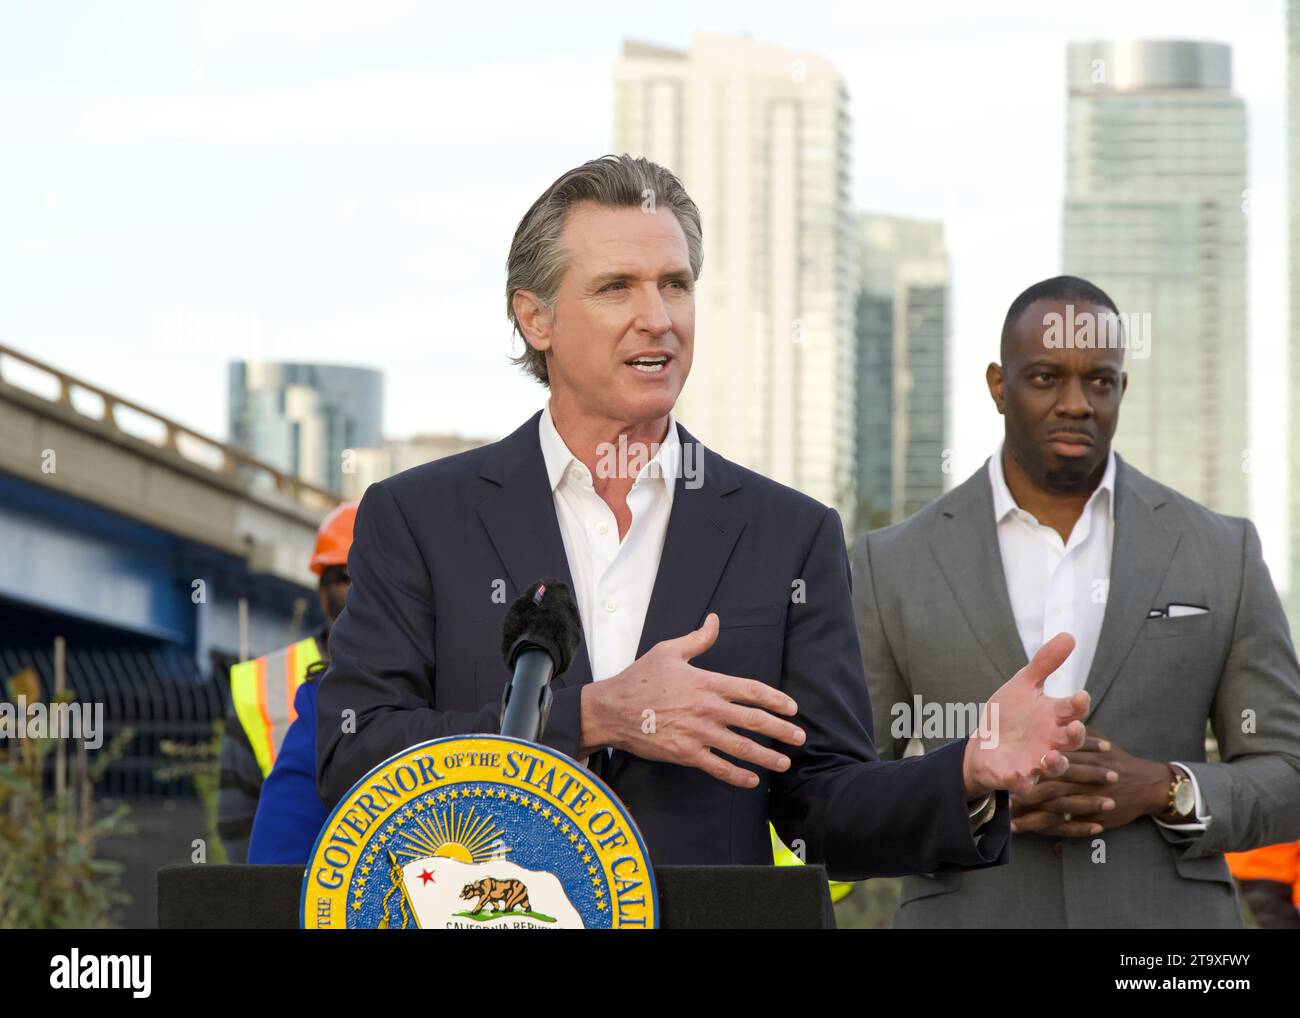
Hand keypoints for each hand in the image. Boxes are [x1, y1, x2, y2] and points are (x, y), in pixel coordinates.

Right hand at [578, 612, 805, 787]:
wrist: (611, 709)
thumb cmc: (639, 678)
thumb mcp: (668, 651)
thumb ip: (698, 639)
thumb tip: (714, 620)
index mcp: (707, 682)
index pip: (751, 690)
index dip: (776, 699)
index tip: (792, 708)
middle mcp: (707, 708)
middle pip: (754, 720)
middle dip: (781, 731)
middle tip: (800, 738)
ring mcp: (698, 733)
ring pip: (741, 747)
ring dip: (767, 756)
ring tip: (784, 762)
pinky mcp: (686, 753)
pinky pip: (718, 767)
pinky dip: (738, 775)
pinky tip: (752, 780)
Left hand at [961, 632, 1088, 796]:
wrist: (984, 743)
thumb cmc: (1010, 714)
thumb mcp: (1023, 684)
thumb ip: (1044, 663)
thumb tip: (1069, 635)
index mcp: (1053, 716)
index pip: (1072, 710)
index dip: (1078, 704)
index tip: (1080, 696)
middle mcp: (1051, 740)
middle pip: (1071, 741)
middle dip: (1075, 736)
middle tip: (1074, 728)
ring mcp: (1036, 760)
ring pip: (1054, 766)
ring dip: (1056, 763)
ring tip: (1051, 757)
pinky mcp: (1017, 777)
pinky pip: (1022, 782)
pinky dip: (1020, 780)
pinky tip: (1016, 775)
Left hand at [1011, 729, 1171, 835]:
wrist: (1148, 783)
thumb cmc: (1115, 758)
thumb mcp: (1096, 738)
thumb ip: (1072, 730)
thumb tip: (1052, 717)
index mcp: (1080, 754)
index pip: (1049, 759)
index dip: (1026, 765)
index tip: (1003, 768)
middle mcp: (1083, 775)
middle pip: (1049, 783)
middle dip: (1025, 790)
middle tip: (999, 795)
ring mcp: (1087, 797)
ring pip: (1053, 806)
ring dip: (1029, 813)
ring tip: (1005, 817)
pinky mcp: (1091, 815)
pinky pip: (1064, 824)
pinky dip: (1043, 828)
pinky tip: (1021, 829)